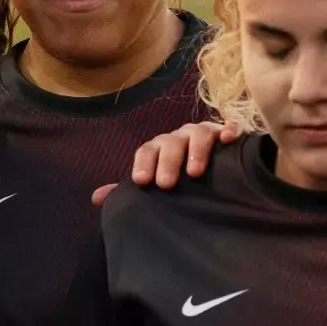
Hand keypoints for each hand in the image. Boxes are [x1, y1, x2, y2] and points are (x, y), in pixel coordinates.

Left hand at [92, 121, 239, 205]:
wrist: (216, 172)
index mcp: (161, 148)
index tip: (142, 182)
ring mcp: (206, 133)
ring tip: (194, 173)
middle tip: (166, 185)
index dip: (143, 163)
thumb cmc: (180, 180)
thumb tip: (96, 198)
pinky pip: (229, 127)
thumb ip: (129, 191)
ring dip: (196, 150)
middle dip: (167, 162)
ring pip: (198, 133)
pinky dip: (228, 130)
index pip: (147, 150)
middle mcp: (181, 137)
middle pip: (170, 142)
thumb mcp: (155, 184)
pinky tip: (228, 140)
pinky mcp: (229, 134)